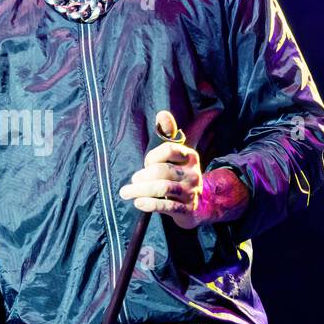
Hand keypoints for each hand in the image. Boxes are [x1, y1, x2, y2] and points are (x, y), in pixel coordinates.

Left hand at [119, 111, 248, 228]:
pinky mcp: (187, 209)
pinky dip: (150, 204)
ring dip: (141, 190)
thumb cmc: (178, 176)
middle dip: (142, 176)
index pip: (169, 150)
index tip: (146, 163)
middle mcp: (193, 174)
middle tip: (132, 181)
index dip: (152, 156)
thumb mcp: (175, 156)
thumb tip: (162, 113)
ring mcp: (191, 192)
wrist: (197, 206)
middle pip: (163, 171)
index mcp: (190, 157)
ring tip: (126, 192)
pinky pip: (167, 206)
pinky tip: (138, 203)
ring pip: (163, 188)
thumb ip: (168, 134)